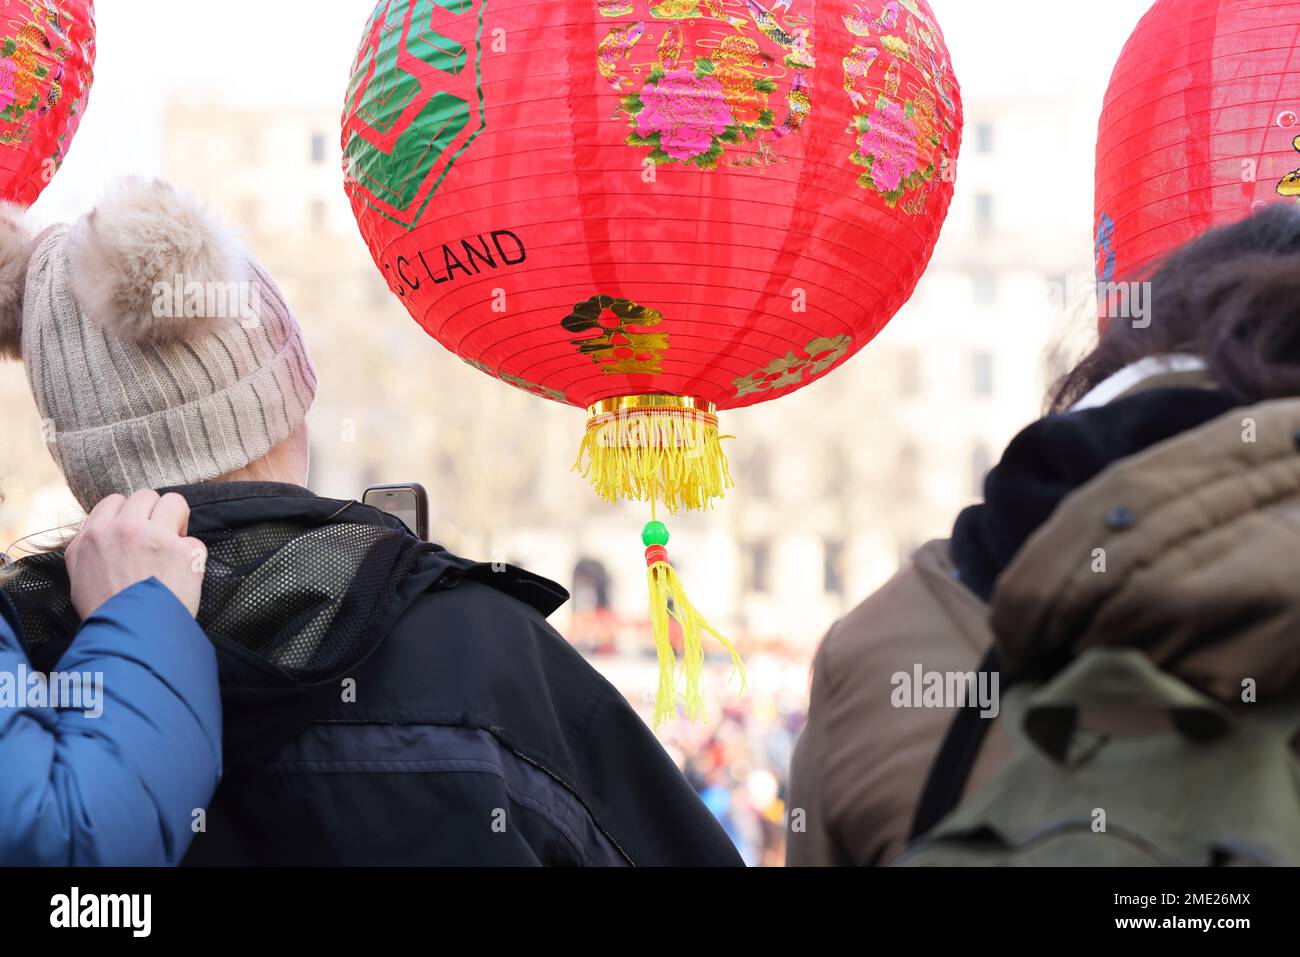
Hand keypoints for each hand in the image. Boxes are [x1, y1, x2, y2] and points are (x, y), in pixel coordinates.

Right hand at [66, 490, 207, 618]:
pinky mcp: (184, 551)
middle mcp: (124, 529)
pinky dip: (193, 557)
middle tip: (158, 539)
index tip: (136, 532)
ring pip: (176, 502)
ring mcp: (156, 537)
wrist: (129, 638)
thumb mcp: (78, 576)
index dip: (129, 514)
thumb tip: (98, 531)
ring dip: (179, 521)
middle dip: (155, 514)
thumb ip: (86, 547)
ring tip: (174, 546)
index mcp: (95, 534)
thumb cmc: (105, 612)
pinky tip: (183, 575)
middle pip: (147, 496)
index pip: (115, 501)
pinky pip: (195, 541)